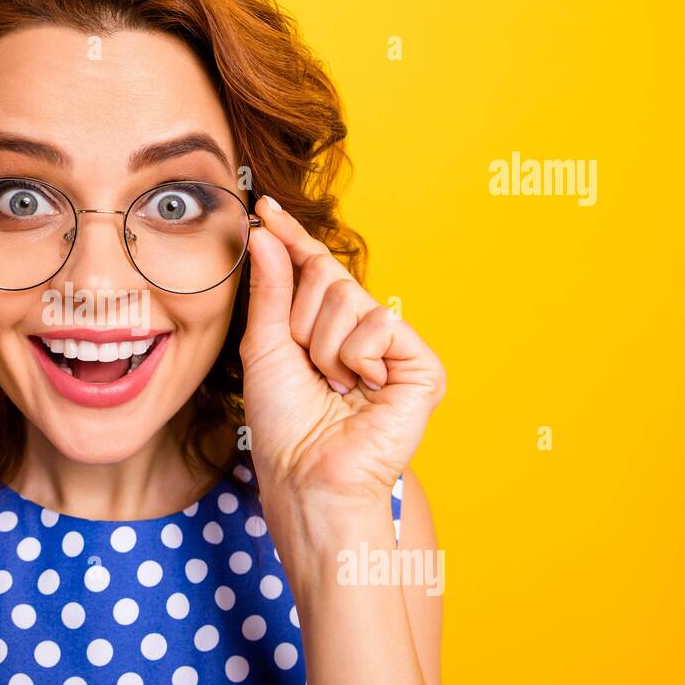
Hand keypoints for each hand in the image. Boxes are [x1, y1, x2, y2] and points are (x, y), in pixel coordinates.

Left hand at [239, 195, 445, 510]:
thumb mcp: (265, 348)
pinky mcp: (422, 366)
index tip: (263, 209)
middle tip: (306, 364)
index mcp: (325, 330)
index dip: (291, 239)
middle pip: (327, 278)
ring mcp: (394, 348)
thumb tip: (269, 233)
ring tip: (332, 387)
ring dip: (324, 346)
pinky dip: (357, 357)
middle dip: (301, 319)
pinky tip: (362, 388)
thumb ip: (270, 290)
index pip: (311, 271)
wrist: (306, 475)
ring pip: (349, 299)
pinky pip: (381, 322)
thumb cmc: (283, 424)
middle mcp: (362, 334)